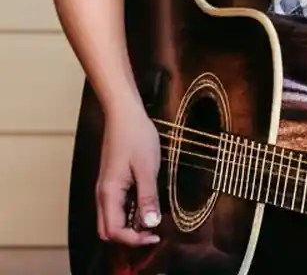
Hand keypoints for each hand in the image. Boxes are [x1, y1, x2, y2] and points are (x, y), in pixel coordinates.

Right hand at [97, 106, 161, 245]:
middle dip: (130, 237)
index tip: (155, 235)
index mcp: (109, 193)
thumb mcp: (147, 167)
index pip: (113, 230)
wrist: (125, 114)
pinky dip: (131, 213)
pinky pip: (118, 207)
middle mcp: (103, 195)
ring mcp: (107, 190)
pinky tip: (149, 206)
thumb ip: (148, 197)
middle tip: (155, 231)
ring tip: (155, 219)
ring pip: (113, 220)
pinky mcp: (113, 184)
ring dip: (131, 226)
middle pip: (109, 230)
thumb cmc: (136, 136)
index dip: (133, 239)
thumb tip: (150, 224)